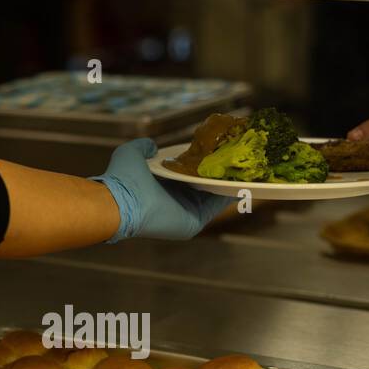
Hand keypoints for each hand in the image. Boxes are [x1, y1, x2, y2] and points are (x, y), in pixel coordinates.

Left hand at [92, 138, 233, 241]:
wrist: (122, 200)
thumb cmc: (124, 177)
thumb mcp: (132, 153)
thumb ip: (144, 147)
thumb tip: (153, 146)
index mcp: (165, 184)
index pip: (190, 173)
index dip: (204, 160)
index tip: (218, 147)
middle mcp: (177, 199)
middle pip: (205, 184)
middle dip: (221, 171)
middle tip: (238, 155)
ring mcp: (186, 212)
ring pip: (213, 195)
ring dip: (229, 182)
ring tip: (246, 165)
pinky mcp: (193, 222)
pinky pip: (215, 207)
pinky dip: (229, 195)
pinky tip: (242, 179)